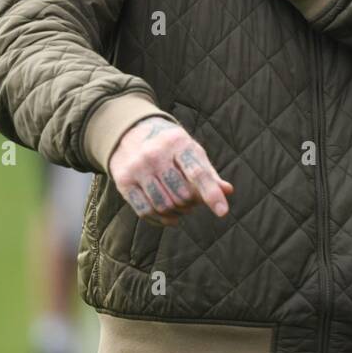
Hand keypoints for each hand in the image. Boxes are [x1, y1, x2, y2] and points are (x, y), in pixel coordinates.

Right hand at [108, 116, 233, 225]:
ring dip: (178, 212)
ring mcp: (137, 168)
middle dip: (192, 203)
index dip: (211, 194)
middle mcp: (155, 154)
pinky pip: (145, 211)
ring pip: (164, 205)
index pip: (198, 173)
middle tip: (192, 200)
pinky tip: (169, 216)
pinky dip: (161, 219)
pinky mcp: (123, 181)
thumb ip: (208, 173)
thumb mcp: (191, 151)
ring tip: (182, 207)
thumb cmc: (170, 146)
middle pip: (182, 194)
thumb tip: (228, 191)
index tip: (223, 212)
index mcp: (177, 142)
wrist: (130, 132)